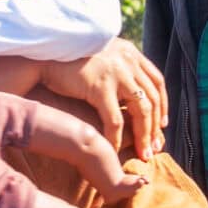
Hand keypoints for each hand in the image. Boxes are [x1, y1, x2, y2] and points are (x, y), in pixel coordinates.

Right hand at [52, 39, 166, 158]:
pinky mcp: (99, 86)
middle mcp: (128, 61)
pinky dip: (117, 137)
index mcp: (130, 53)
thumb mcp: (100, 54)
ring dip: (144, 135)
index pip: (157, 81)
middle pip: (152, 98)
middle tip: (155, 147)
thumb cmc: (68, 58)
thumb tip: (127, 86)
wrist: (44, 53)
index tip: (162, 124)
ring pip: (141, 110)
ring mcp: (115, 73)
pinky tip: (116, 149)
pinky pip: (115, 119)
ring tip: (143, 154)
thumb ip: (116, 65)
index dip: (163, 104)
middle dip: (155, 126)